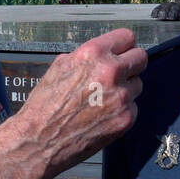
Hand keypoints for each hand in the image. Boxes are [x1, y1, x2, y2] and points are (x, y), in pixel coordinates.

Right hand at [0, 29, 146, 178]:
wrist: (39, 140)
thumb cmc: (45, 104)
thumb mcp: (60, 67)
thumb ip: (87, 57)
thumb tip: (106, 53)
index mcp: (93, 54)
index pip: (127, 37)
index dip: (124, 46)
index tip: (122, 52)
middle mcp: (110, 72)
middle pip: (140, 58)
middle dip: (131, 65)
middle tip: (120, 74)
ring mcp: (121, 96)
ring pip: (137, 85)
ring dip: (125, 90)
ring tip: (103, 100)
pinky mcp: (125, 118)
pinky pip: (133, 107)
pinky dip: (122, 110)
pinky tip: (102, 116)